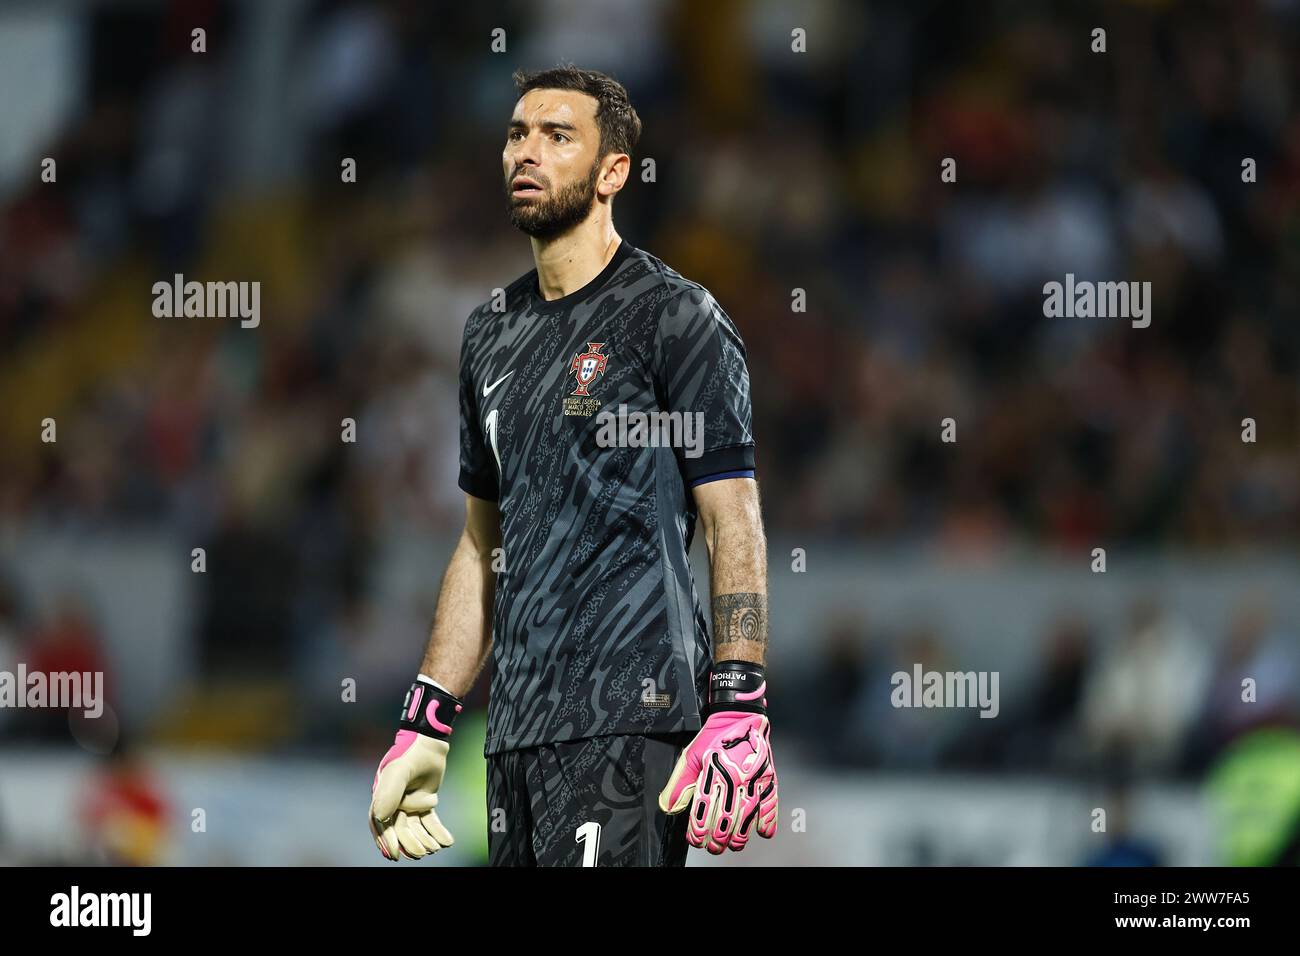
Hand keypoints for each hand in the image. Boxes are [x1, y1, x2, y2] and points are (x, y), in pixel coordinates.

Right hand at [368, 680, 462, 860]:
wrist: (429, 741)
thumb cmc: (411, 754)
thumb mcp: (399, 772)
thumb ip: (389, 793)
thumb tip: (380, 819)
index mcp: (381, 797)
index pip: (381, 824)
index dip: (386, 840)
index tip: (394, 855)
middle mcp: (394, 803)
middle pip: (400, 829)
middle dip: (410, 843)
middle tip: (421, 854)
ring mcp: (410, 803)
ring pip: (416, 828)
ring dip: (425, 839)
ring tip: (436, 848)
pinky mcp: (425, 801)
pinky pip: (430, 821)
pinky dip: (438, 831)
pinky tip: (447, 841)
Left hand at [659, 709, 778, 853]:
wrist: (742, 716)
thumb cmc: (717, 734)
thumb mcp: (691, 755)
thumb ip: (679, 783)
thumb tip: (668, 806)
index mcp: (712, 771)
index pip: (703, 809)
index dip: (698, 830)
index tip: (695, 839)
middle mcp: (734, 777)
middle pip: (725, 818)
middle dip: (717, 839)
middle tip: (713, 847)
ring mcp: (753, 779)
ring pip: (747, 816)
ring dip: (739, 836)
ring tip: (732, 844)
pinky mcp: (768, 778)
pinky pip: (770, 803)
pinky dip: (768, 820)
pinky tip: (762, 832)